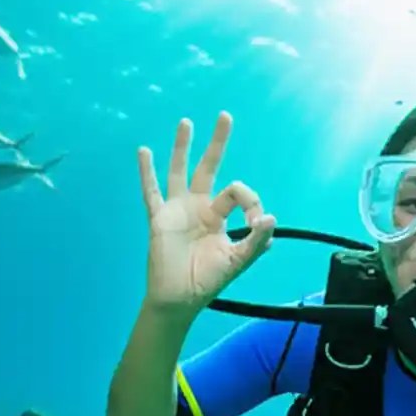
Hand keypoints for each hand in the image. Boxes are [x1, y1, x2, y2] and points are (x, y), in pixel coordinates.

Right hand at [136, 111, 275, 312]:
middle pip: (209, 167)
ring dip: (183, 147)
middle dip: (217, 143)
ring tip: (187, 122)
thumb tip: (271, 217)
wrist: (179, 299)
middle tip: (226, 116)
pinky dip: (146, 172)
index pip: (237, 192)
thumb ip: (256, 241)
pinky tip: (144, 152)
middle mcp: (198, 207)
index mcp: (219, 215)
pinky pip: (151, 191)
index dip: (251, 201)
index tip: (257, 223)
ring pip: (180, 170)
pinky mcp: (159, 218)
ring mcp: (177, 210)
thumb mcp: (238, 260)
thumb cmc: (208, 281)